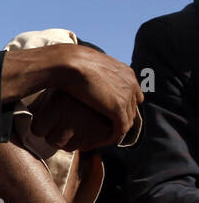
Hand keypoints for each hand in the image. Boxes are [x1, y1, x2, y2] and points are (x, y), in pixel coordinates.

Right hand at [4, 46, 141, 147]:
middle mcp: (130, 84)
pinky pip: (121, 128)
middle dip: (122, 117)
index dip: (121, 103)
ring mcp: (126, 97)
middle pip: (132, 106)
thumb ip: (97, 72)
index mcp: (126, 72)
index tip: (107, 110)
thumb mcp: (90, 64)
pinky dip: (114, 136)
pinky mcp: (118, 110)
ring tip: (104, 135)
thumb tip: (88, 75)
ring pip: (128, 119)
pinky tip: (103, 140)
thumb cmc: (71, 62)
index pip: (132, 92)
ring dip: (117, 128)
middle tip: (107, 126)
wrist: (68, 64)